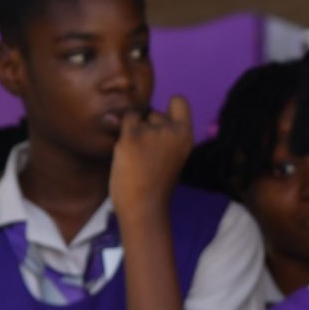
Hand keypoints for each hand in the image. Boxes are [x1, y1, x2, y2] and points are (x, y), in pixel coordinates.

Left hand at [110, 96, 192, 222]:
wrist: (145, 207)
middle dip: (148, 128)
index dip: (169, 108)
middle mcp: (172, 130)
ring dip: (134, 133)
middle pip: (155, 113)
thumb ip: (166, 136)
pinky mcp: (132, 137)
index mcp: (186, 136)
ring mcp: (152, 133)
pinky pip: (123, 122)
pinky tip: (127, 154)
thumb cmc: (156, 185)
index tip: (162, 124)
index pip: (180, 102)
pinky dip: (122, 135)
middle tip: (147, 155)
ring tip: (137, 158)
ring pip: (137, 118)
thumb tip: (139, 113)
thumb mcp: (173, 156)